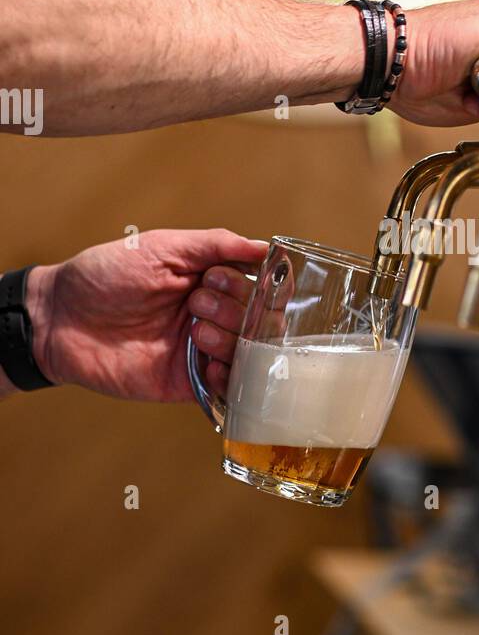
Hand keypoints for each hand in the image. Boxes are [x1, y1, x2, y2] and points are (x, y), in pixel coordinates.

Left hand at [26, 230, 266, 402]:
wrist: (59, 318)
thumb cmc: (105, 275)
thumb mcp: (162, 247)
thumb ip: (215, 245)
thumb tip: (265, 247)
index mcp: (210, 282)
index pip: (257, 288)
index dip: (244, 285)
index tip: (212, 279)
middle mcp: (211, 317)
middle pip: (258, 322)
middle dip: (234, 311)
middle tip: (195, 304)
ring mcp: (199, 351)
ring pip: (247, 354)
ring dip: (229, 341)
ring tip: (195, 333)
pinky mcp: (185, 383)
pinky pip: (225, 389)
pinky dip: (227, 379)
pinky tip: (210, 366)